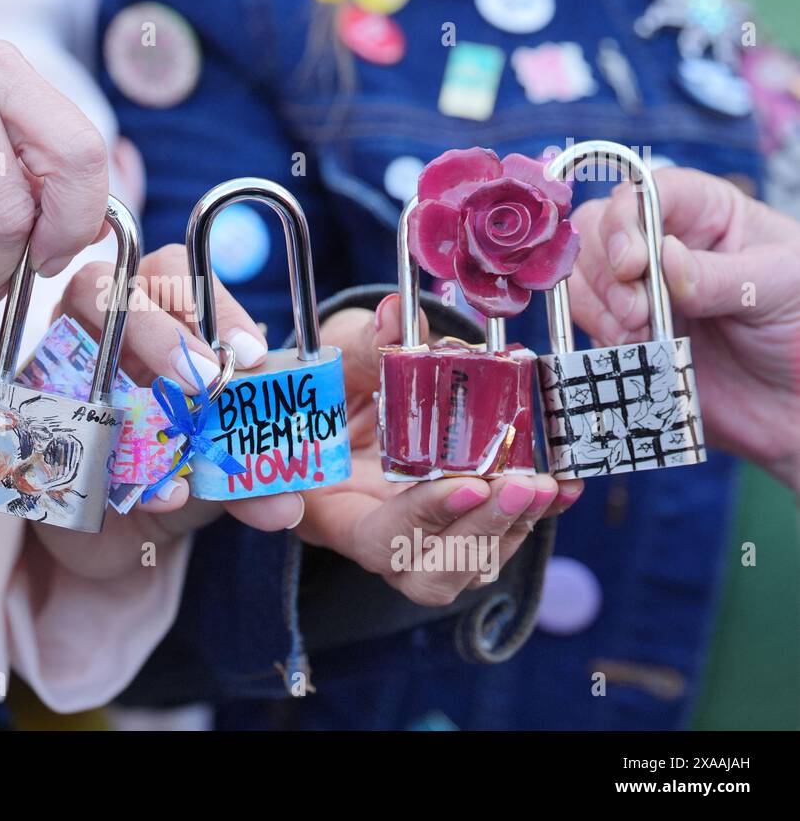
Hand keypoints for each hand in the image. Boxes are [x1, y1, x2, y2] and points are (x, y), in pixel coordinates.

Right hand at [30, 244, 303, 580]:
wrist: (123, 537)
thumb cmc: (178, 470)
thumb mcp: (223, 467)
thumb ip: (254, 477)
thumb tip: (285, 503)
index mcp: (156, 314)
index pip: (175, 271)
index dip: (213, 303)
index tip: (249, 357)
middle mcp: (96, 327)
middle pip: (106, 287)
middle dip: (156, 328)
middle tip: (201, 380)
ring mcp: (53, 366)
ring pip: (64, 337)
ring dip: (116, 387)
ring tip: (171, 437)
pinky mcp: (27, 417)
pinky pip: (53, 417)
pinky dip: (105, 455)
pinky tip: (156, 494)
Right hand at [294, 295, 581, 605]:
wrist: (348, 397)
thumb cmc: (331, 388)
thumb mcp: (334, 363)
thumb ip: (362, 348)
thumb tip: (395, 318)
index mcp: (330, 509)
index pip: (373, 539)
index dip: (418, 523)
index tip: (464, 485)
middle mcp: (377, 540)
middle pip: (427, 575)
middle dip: (479, 534)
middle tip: (520, 486)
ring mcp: (422, 542)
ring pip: (469, 566)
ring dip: (511, 527)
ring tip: (546, 483)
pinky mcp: (460, 529)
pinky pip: (499, 540)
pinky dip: (535, 515)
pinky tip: (563, 486)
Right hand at [568, 168, 799, 490]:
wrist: (792, 401)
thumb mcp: (779, 287)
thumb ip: (719, 274)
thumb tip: (663, 257)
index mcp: (709, 214)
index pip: (651, 191)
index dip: (628, 219)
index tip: (632, 263)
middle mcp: (665, 242)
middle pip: (599, 227)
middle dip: (607, 270)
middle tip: (635, 311)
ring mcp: (640, 286)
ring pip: (583, 273)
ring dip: (598, 304)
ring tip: (637, 334)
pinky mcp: (624, 328)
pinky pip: (586, 319)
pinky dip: (599, 333)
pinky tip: (633, 348)